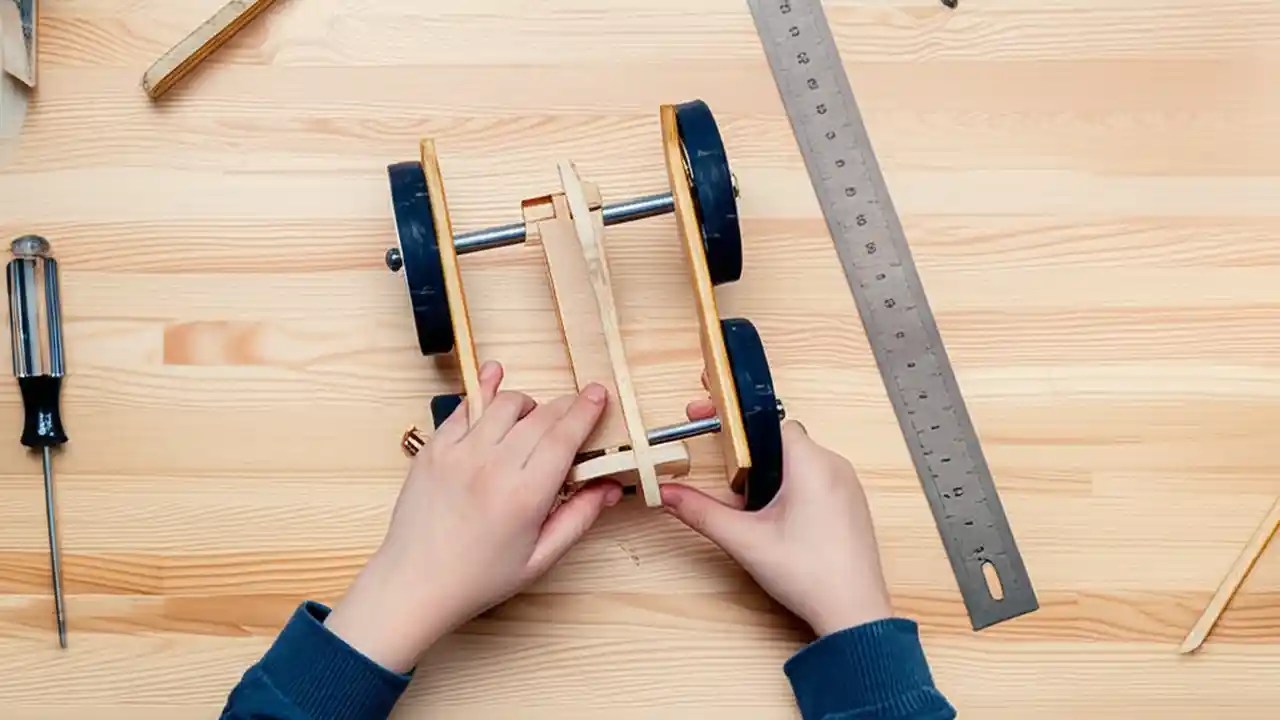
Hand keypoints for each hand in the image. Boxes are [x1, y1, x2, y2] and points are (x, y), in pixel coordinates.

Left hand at [324, 361, 622, 671]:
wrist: (414, 583)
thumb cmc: (478, 577)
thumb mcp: (539, 559)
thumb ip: (578, 518)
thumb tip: (611, 486)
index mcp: (524, 497)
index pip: (564, 436)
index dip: (585, 411)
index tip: (598, 394)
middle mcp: (491, 467)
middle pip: (540, 416)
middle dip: (564, 406)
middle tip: (575, 409)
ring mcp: (458, 453)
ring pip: (504, 404)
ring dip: (527, 404)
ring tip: (532, 420)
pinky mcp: (434, 448)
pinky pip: (466, 407)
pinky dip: (484, 392)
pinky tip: (494, 380)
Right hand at [661, 399, 892, 636]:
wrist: (854, 613)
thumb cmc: (811, 575)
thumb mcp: (745, 540)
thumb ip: (702, 512)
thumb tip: (669, 494)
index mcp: (811, 464)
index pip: (768, 419)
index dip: (733, 415)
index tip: (708, 409)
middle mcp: (834, 466)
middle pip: (780, 437)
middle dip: (744, 443)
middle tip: (714, 449)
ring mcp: (846, 486)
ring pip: (797, 459)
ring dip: (766, 467)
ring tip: (742, 494)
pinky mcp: (849, 504)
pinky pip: (814, 478)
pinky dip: (788, 483)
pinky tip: (770, 512)